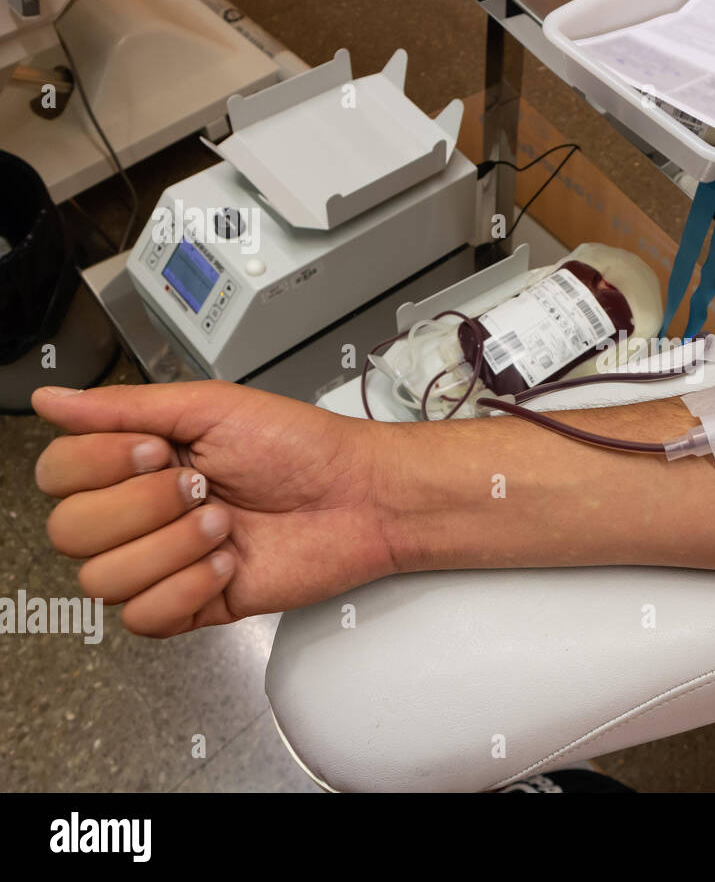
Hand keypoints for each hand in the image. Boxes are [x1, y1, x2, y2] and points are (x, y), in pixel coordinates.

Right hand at [32, 381, 402, 636]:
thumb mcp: (212, 406)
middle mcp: (143, 513)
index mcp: (137, 461)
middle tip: (202, 488)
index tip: (157, 451)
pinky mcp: (194, 603)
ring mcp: (166, 561)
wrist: (361, 496)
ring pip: (102, 581)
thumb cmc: (302, 447)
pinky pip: (144, 618)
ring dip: (170, 548)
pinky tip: (228, 563)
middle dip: (141, 507)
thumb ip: (125, 406)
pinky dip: (188, 588)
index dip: (98, 466)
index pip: (58, 474)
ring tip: (224, 524)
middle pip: (69, 532)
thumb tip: (51, 398)